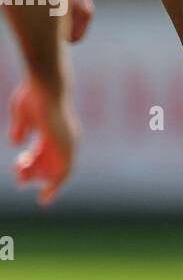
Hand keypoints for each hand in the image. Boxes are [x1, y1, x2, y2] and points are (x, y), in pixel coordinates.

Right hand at [9, 73, 77, 205]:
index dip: (35, 167)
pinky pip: (64, 172)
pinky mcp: (68, 147)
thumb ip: (20, 129)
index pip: (46, 154)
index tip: (23, 177)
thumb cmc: (33, 95)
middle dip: (32, 174)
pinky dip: (55, 184)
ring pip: (55, 171)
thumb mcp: (22, 115)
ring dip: (38, 180)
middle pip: (49, 164)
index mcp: (53, 130)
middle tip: (17, 177)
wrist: (47, 86)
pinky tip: (45, 193)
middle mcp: (63, 139)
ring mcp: (67, 143)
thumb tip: (16, 144)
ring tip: (20, 179)